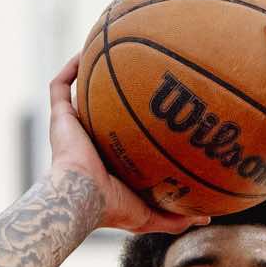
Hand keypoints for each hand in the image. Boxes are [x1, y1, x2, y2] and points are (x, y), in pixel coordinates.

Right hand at [46, 54, 204, 234]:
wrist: (80, 198)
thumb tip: (207, 218)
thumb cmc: (112, 208)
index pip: (120, 135)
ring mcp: (73, 127)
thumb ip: (175, 217)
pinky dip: (70, 67)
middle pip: (102, 109)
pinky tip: (87, 50)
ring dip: (90, 71)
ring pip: (79, 92)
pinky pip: (59, 85)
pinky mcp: (58, 117)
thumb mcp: (150, 215)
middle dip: (115, 90)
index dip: (134, 120)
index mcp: (107, 158)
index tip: (159, 104)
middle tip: (140, 69)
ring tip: (108, 48)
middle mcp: (89, 139)